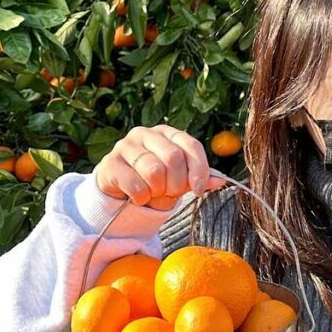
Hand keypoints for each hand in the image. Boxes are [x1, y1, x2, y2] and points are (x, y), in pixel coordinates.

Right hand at [94, 124, 226, 211]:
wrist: (121, 190)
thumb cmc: (155, 181)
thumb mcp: (179, 179)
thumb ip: (198, 178)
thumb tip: (220, 180)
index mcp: (167, 133)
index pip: (190, 145)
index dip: (199, 169)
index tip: (199, 190)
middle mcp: (145, 133)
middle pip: (173, 157)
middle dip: (176, 183)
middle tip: (170, 193)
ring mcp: (125, 146)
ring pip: (154, 171)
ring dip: (158, 191)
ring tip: (153, 193)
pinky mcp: (110, 163)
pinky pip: (136, 186)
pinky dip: (142, 198)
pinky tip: (138, 196)